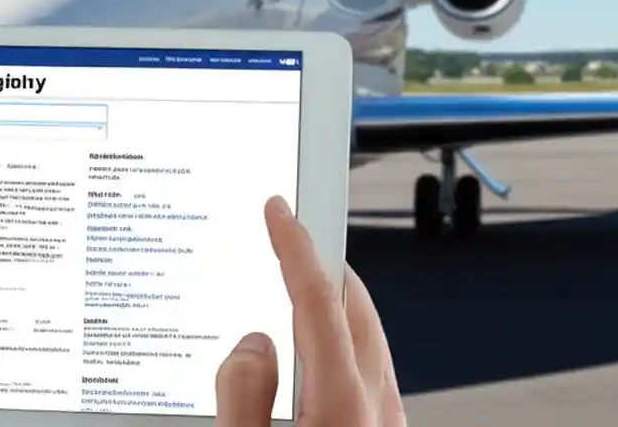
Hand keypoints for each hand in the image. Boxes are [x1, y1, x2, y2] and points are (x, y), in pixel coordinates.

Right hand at [215, 196, 405, 425]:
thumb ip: (242, 397)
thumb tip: (252, 345)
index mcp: (341, 407)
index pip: (318, 303)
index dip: (296, 248)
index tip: (280, 212)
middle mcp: (375, 413)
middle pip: (356, 312)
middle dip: (322, 265)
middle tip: (290, 236)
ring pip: (369, 342)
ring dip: (338, 303)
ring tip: (301, 285)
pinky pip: (373, 375)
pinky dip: (348, 343)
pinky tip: (322, 354)